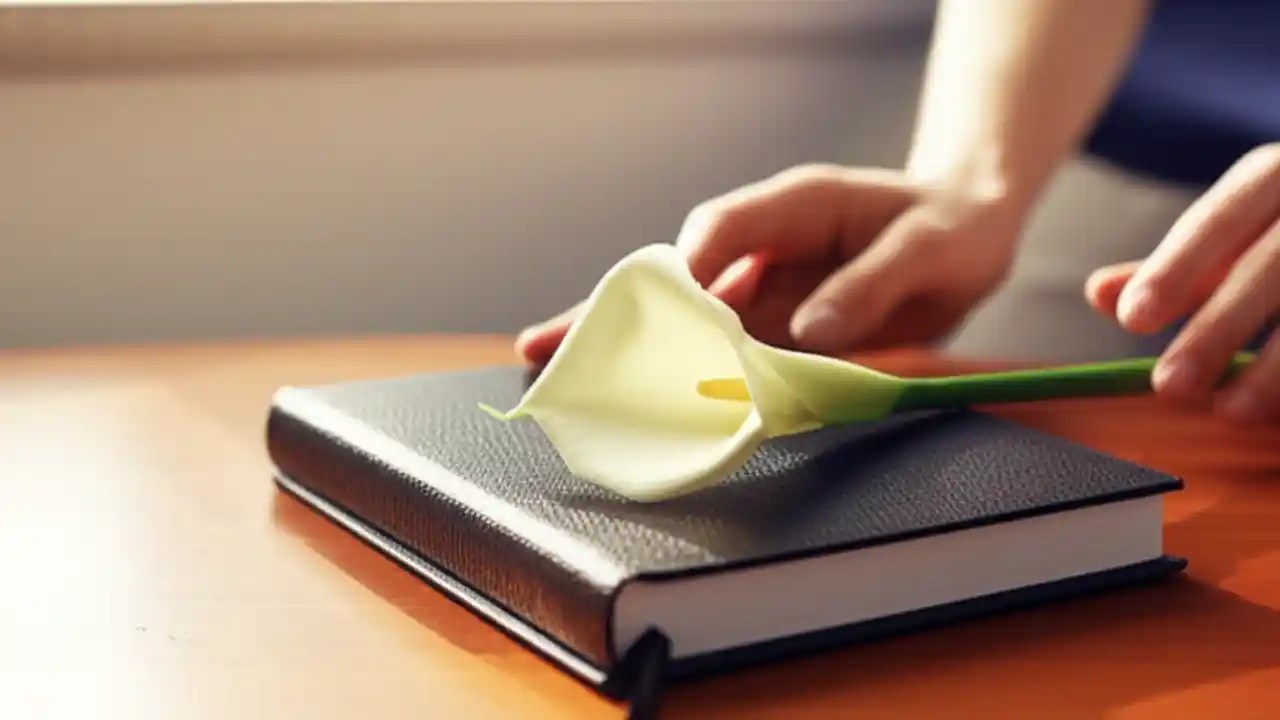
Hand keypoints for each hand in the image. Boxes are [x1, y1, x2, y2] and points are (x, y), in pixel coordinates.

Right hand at [516, 164, 1026, 364]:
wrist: (971, 234)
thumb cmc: (952, 225)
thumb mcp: (930, 248)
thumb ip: (870, 286)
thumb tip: (809, 335)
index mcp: (794, 206)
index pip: (722, 227)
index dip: (690, 266)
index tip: (672, 310)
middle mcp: (764, 249)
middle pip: (675, 278)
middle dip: (611, 311)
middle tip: (543, 347)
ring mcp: (764, 290)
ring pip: (684, 322)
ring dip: (626, 351)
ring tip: (559, 377)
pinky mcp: (774, 328)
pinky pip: (721, 355)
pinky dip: (678, 377)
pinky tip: (635, 403)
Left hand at [1086, 143, 1279, 423]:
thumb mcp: (1242, 230)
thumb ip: (1179, 266)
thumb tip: (1100, 295)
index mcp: (1275, 174)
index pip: (1219, 219)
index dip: (1175, 268)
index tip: (1131, 319)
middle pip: (1271, 266)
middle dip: (1219, 329)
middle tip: (1169, 388)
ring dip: (1278, 367)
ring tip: (1231, 413)